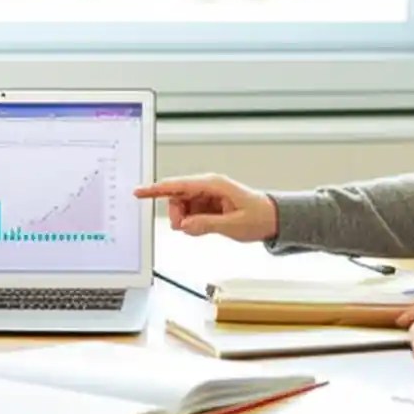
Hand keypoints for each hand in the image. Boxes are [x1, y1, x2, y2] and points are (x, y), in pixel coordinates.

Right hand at [134, 174, 276, 240]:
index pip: (179, 185)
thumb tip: (185, 225)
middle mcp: (207, 186)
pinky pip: (191, 213)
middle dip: (178, 215)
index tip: (140, 192)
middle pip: (176, 198)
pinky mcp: (208, 204)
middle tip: (191, 228)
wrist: (273, 218)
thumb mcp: (233, 225)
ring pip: (182, 208)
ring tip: (204, 228)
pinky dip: (194, 223)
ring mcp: (207, 195)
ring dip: (187, 221)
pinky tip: (206, 226)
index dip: (157, 189)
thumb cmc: (259, 217)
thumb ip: (206, 224)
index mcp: (213, 184)